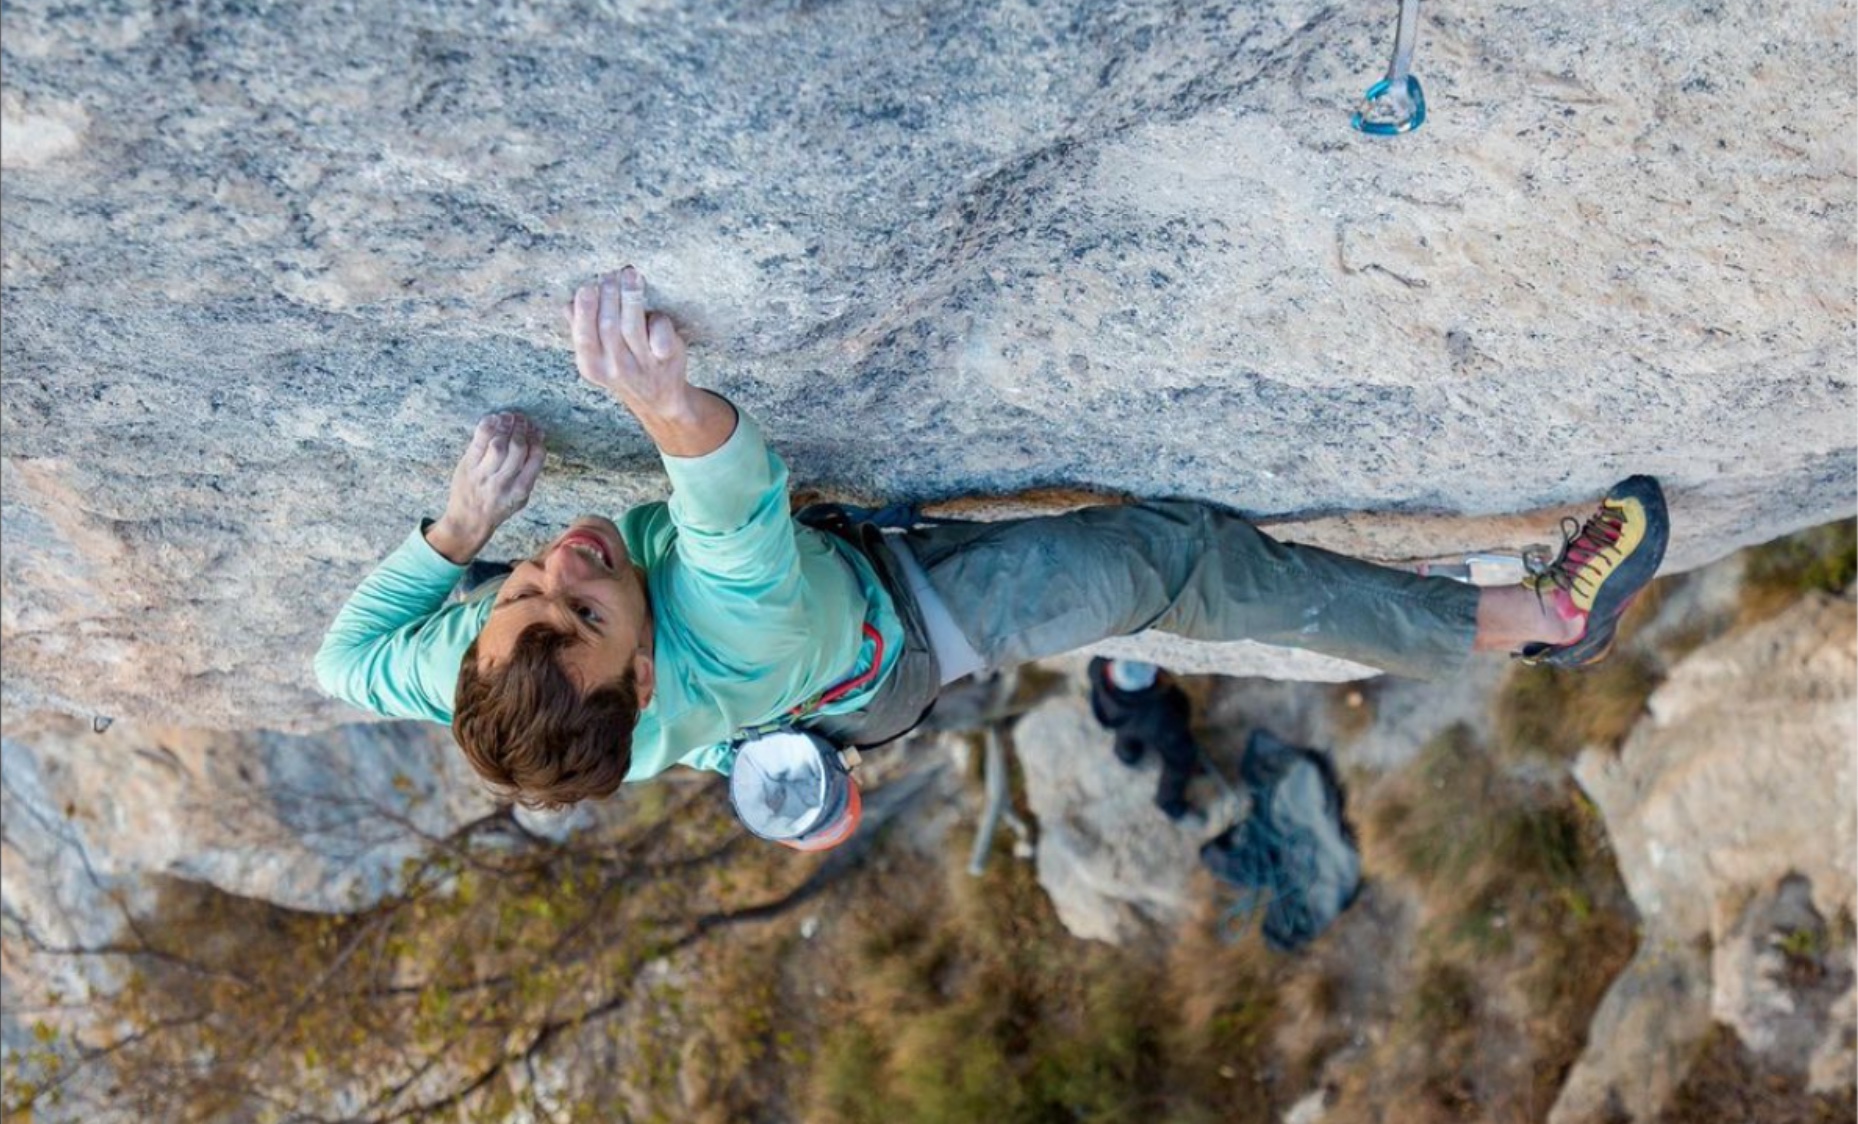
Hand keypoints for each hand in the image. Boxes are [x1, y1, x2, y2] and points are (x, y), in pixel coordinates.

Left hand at [427, 413, 545, 563]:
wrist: (468, 522)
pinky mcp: (467, 468)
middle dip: (522, 429)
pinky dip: (487, 427)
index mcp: (521, 490)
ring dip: (506, 425)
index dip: (537, 440)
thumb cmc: (498, 507)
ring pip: (498, 444)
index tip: (536, 430)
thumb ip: (529, 472)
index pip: (536, 458)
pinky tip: (493, 419)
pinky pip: (478, 442)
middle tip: (523, 420)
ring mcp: (483, 476)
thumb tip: (537, 440)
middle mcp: (503, 483)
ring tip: (509, 417)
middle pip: (518, 448)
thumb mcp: (520, 497)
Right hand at [567, 266, 691, 419]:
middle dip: (609, 296)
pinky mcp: (666, 360)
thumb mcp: (597, 356)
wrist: (659, 399)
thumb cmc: (624, 367)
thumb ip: (583, 330)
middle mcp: (616, 368)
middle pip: (609, 327)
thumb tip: (567, 304)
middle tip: (611, 274)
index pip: (584, 337)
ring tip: (630, 275)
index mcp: (592, 366)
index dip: (585, 311)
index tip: (587, 287)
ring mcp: (643, 365)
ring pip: (633, 326)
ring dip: (631, 296)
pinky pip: (660, 333)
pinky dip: (656, 318)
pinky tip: (653, 308)